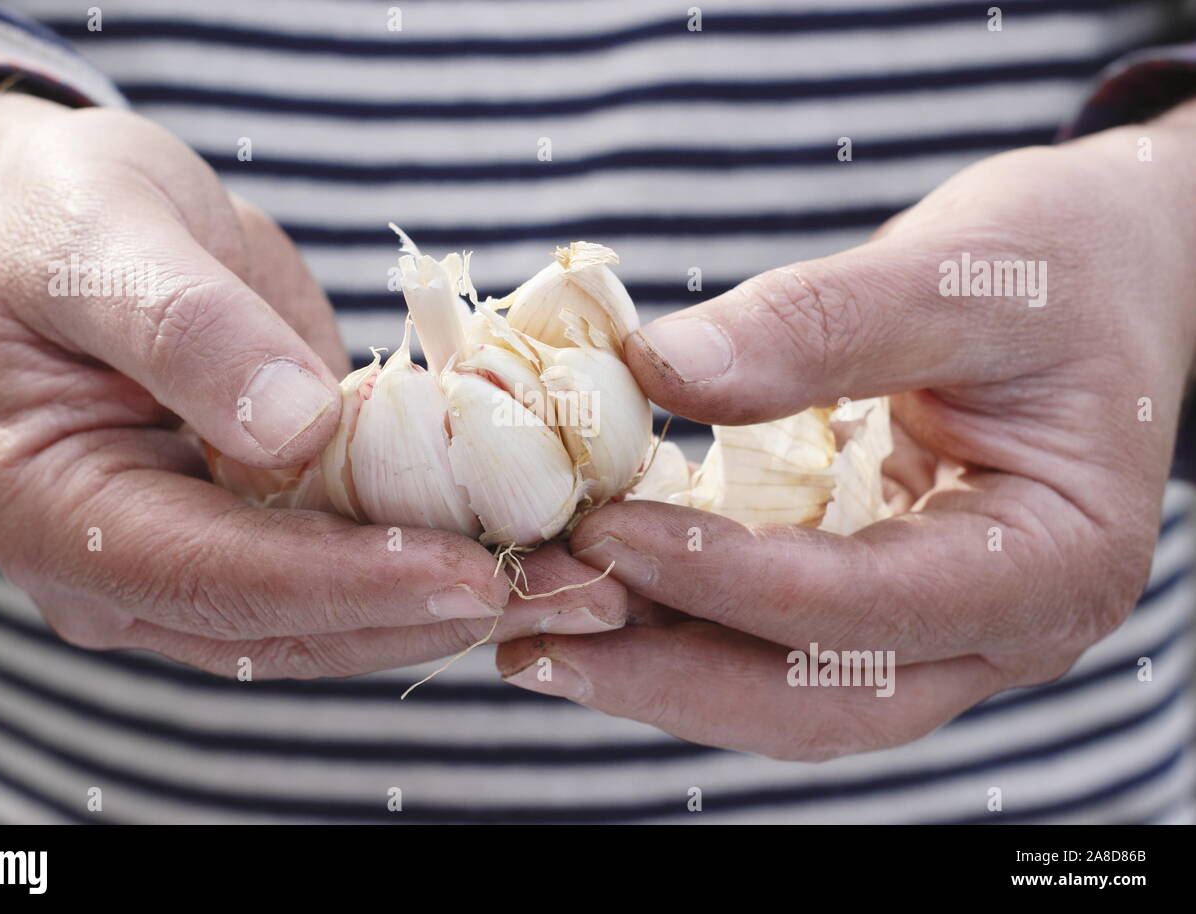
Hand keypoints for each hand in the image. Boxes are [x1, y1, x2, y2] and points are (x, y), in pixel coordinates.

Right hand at [0, 89, 625, 676]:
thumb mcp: (107, 241)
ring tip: (590, 579)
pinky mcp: (266, 535)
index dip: (346, 581)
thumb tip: (293, 430)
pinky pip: (360, 568)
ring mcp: (202, 564)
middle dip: (435, 613)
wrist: (82, 225)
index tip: (470, 571)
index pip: (215, 577)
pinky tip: (545, 542)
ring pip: (341, 619)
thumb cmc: (71, 219)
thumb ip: (189, 332)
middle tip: (580, 592)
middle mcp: (126, 574)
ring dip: (466, 603)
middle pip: (293, 625)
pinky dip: (449, 558)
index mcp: (56, 518)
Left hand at [497, 110, 1195, 757]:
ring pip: (787, 694)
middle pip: (819, 700)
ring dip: (657, 669)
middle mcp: (999, 630)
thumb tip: (656, 368)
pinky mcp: (880, 596)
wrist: (1109, 272)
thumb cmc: (1062, 264)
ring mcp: (938, 627)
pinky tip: (593, 591)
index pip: (866, 608)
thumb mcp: (960, 272)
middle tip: (530, 635)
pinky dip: (681, 624)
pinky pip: (775, 641)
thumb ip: (818, 324)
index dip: (726, 580)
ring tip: (531, 634)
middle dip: (668, 676)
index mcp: (1050, 565)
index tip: (606, 532)